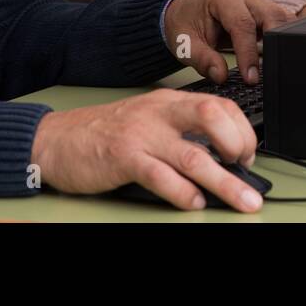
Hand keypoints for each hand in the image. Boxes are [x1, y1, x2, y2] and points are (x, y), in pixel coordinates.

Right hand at [30, 89, 263, 211]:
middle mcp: (159, 114)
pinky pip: (161, 176)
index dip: (242, 129)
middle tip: (247, 167)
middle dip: (239, 143)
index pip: (219, 104)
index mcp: (168, 103)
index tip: (249, 153)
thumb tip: (219, 161)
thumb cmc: (104, 133)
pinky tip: (195, 203)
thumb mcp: (147, 122)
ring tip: (243, 200)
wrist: (56, 139)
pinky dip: (183, 192)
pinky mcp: (123, 158)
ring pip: (194, 156)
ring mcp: (142, 135)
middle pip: (212, 117)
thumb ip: (179, 134)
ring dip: (225, 182)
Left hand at [163, 0, 290, 85]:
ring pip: (282, 17)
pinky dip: (282, 38)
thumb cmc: (185, 26)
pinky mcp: (263, 9)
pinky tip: (275, 56)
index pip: (243, 24)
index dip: (248, 53)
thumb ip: (203, 60)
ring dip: (281, 40)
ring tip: (274, 66)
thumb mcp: (185, 45)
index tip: (250, 78)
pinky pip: (281, 21)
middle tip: (268, 73)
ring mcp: (256, 0)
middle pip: (271, 15)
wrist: (184, 13)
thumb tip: (222, 76)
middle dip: (274, 44)